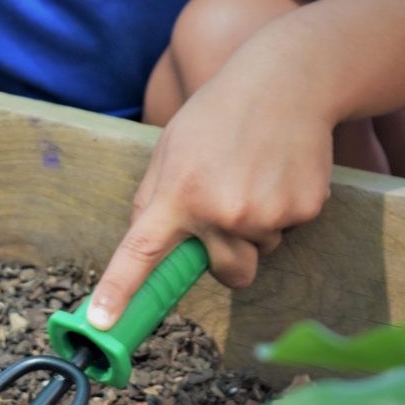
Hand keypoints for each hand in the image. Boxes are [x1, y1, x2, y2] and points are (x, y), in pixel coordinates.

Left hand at [86, 80, 332, 329]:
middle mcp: (219, 211)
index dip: (119, 291)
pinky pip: (288, 231)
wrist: (286, 82)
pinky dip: (284, 209)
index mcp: (177, 194)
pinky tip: (280, 170)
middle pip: (226, 273)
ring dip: (257, 227)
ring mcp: (264, 213)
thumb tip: (142, 247)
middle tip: (230, 206)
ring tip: (255, 173)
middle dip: (228, 255)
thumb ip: (153, 202)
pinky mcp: (304, 209)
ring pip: (260, 251)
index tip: (100, 322)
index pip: (141, 253)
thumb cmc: (219, 116)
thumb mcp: (169, 150)